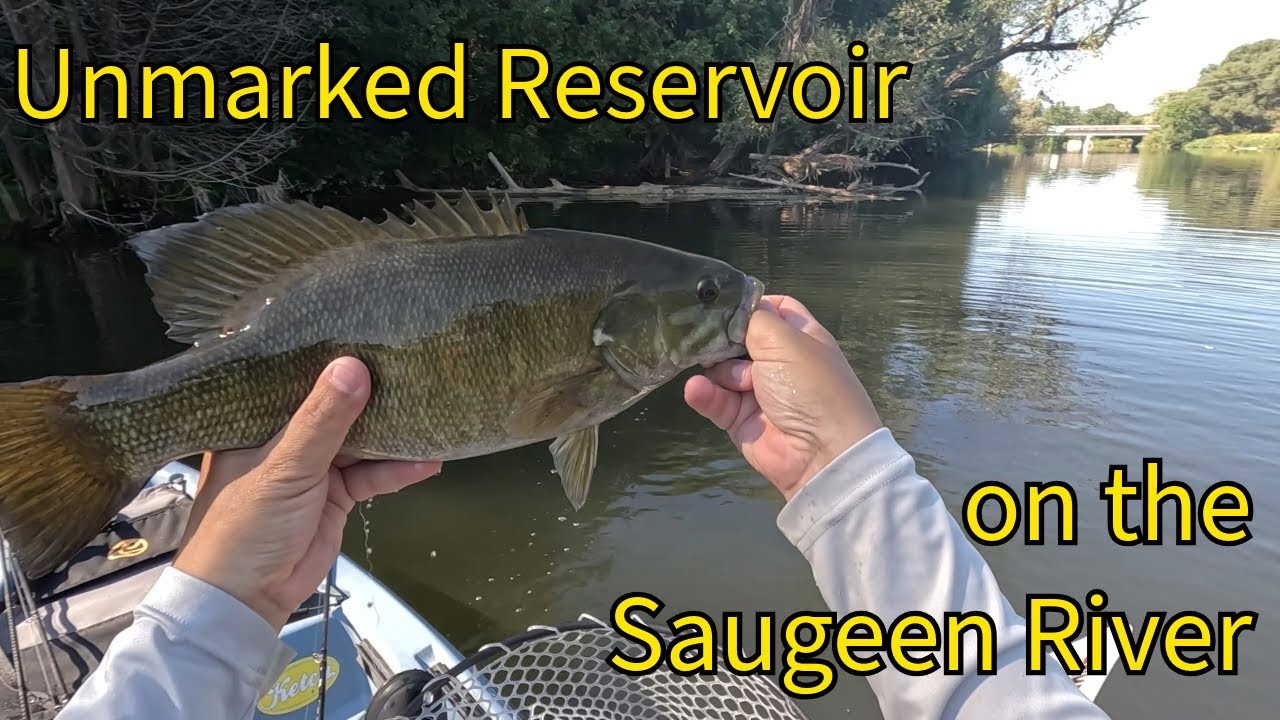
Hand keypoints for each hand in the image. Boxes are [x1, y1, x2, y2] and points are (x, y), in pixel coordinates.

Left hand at [174, 357, 441, 629]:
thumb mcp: (284, 466)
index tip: (366, 333)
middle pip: (334, 408)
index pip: (294, 380)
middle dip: (369, 394)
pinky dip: (397, 470)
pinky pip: (371, 476)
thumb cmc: (244, 528)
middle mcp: (283, 440)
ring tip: (428, 410)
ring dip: (391, 433)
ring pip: (359, 441)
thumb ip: (322, 420)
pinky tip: (426, 461)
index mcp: (255, 423)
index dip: (327, 359)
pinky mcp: (335, 496)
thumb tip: (353, 367)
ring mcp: (312, 469)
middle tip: (410, 366)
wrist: (245, 599)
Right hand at [684, 295, 881, 500]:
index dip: (747, 305)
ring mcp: (757, 390)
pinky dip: (703, 393)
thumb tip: (731, 311)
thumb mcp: (786, 341)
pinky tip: (697, 389)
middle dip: (720, 337)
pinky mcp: (738, 418)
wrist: (821, 453)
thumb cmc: (809, 386)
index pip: (770, 309)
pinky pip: (713, 399)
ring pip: (721, 368)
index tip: (721, 304)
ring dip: (720, 370)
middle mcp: (777, 361)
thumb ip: (754, 319)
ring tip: (735, 382)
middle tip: (706, 336)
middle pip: (737, 338)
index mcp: (799, 337)